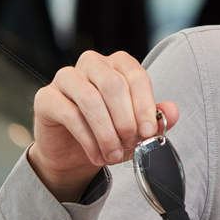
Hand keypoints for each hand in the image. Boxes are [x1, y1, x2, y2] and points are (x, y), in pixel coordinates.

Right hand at [30, 50, 178, 201]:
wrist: (76, 155)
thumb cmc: (111, 133)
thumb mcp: (138, 129)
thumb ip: (157, 119)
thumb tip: (173, 111)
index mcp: (117, 65)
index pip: (135, 75)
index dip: (145, 105)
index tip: (150, 132)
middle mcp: (91, 64)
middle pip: (113, 84)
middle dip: (126, 120)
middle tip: (132, 144)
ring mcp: (65, 78)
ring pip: (90, 99)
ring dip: (107, 132)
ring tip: (115, 154)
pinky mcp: (45, 97)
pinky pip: (69, 114)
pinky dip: (88, 139)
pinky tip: (97, 155)